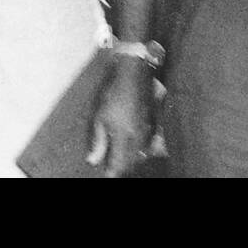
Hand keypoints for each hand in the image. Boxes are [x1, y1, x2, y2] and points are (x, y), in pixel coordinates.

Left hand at [86, 55, 154, 177]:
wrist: (135, 74)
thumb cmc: (114, 93)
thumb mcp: (100, 117)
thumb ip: (98, 141)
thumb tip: (93, 160)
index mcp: (124, 137)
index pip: (119, 164)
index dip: (112, 171)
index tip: (106, 173)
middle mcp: (139, 137)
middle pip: (132, 162)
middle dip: (122, 166)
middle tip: (112, 165)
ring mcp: (149, 131)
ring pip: (142, 154)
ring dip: (133, 159)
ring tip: (122, 157)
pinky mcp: (154, 123)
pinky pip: (151, 143)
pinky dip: (143, 149)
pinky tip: (136, 146)